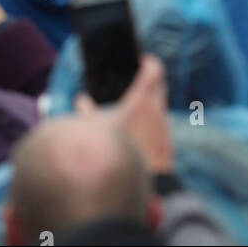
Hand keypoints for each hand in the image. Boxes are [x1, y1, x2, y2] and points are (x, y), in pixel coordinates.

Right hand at [75, 54, 172, 175]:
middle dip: (151, 79)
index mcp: (142, 102)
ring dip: (151, 101)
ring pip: (161, 106)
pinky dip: (153, 120)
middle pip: (160, 86)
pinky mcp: (167, 145)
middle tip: (138, 78)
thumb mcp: (97, 130)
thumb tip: (80, 100)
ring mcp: (164, 129)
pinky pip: (161, 124)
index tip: (141, 59)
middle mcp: (157, 112)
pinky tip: (140, 128)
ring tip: (136, 103)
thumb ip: (87, 112)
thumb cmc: (117, 152)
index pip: (154, 71)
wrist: (143, 187)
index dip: (149, 61)